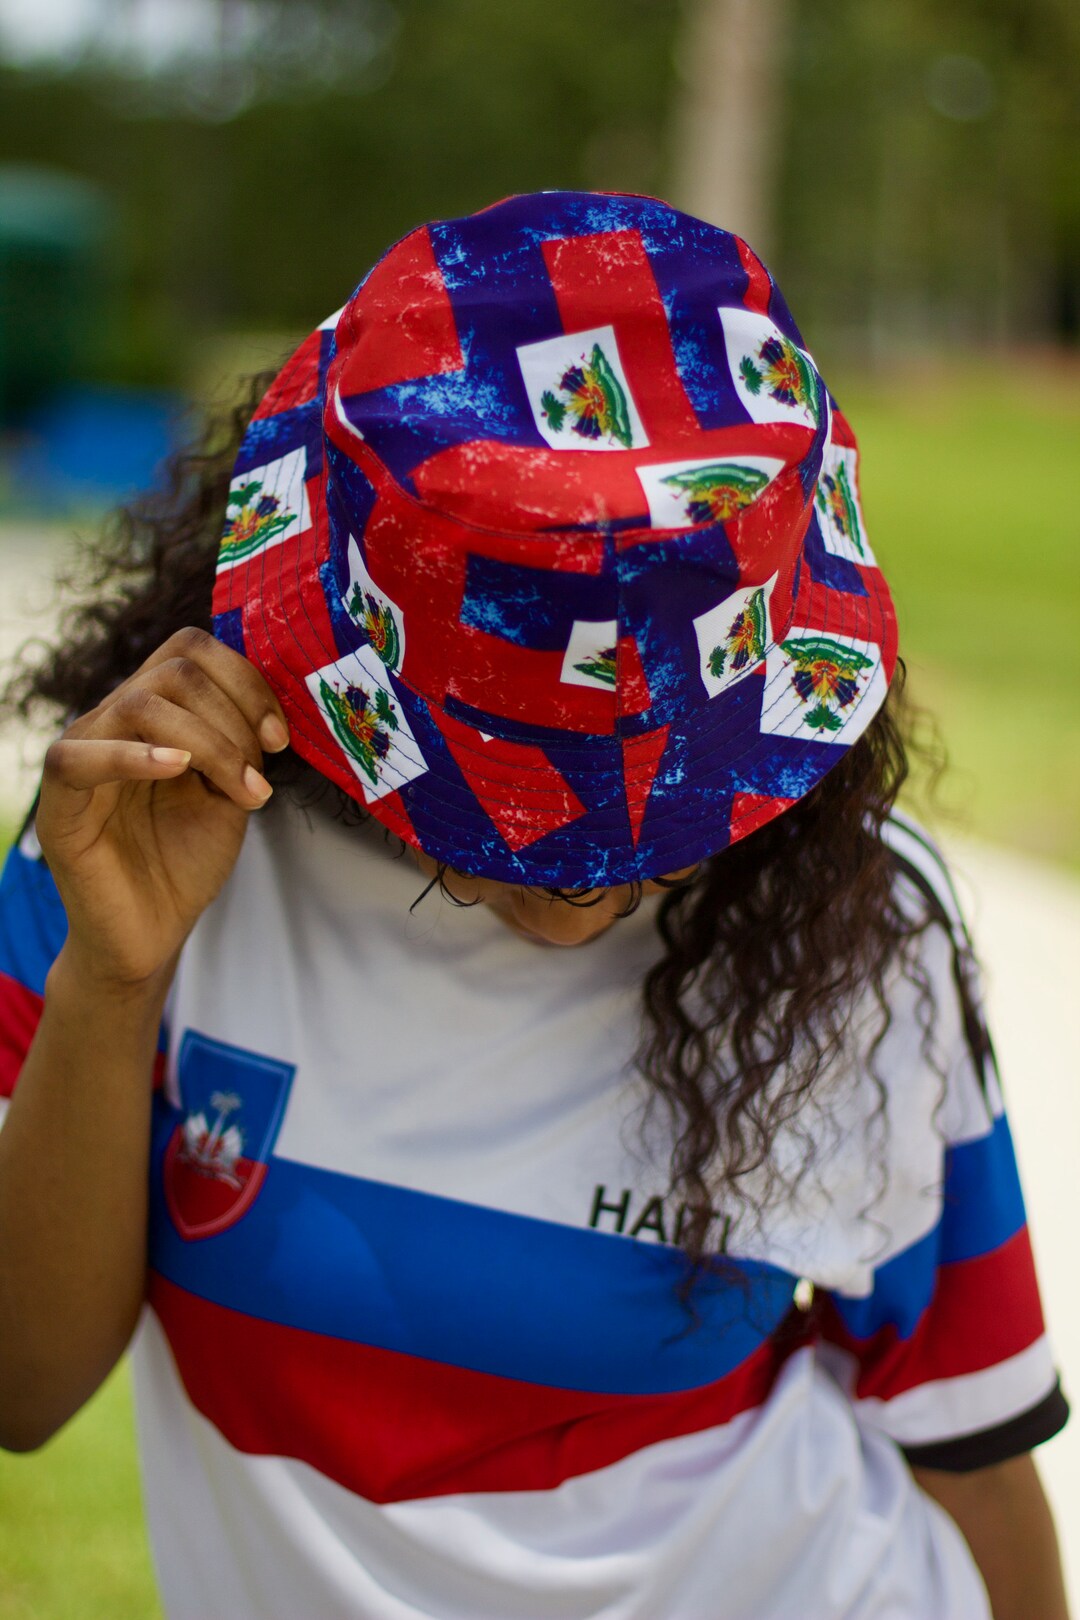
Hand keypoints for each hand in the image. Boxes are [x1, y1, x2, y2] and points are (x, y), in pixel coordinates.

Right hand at [36, 627, 288, 990]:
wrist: (152, 933)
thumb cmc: (186, 861)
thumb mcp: (229, 790)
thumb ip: (240, 741)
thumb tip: (266, 705)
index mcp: (151, 713)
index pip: (188, 650)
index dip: (244, 681)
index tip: (279, 737)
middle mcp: (111, 722)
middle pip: (174, 672)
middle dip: (235, 719)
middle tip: (261, 780)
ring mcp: (81, 756)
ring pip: (139, 703)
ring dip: (209, 744)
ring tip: (240, 794)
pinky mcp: (59, 804)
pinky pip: (79, 758)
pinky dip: (133, 756)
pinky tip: (176, 770)